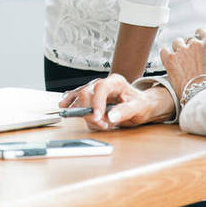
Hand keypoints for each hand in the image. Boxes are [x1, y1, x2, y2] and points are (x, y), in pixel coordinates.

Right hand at [58, 74, 174, 130]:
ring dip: (85, 114)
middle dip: (90, 111)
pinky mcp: (90, 97)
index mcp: (115, 82)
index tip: (97, 117)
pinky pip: (77, 97)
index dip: (96, 102)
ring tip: (100, 123)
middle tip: (102, 124)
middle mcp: (102, 83)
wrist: (141, 105)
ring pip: (80, 97)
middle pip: (86, 93)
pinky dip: (70, 102)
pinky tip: (65, 105)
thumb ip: (125, 111)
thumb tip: (111, 116)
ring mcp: (94, 89)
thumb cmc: (141, 104)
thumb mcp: (139, 108)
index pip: (101, 87)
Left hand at [162, 28, 205, 101]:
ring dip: (177, 49)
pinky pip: (164, 50)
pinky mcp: (170, 58)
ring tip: (179, 59)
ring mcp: (182, 50)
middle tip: (189, 57)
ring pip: (177, 42)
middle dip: (189, 47)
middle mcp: (196, 44)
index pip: (202, 32)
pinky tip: (168, 59)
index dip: (198, 34)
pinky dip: (166, 54)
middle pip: (189, 39)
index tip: (196, 36)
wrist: (200, 94)